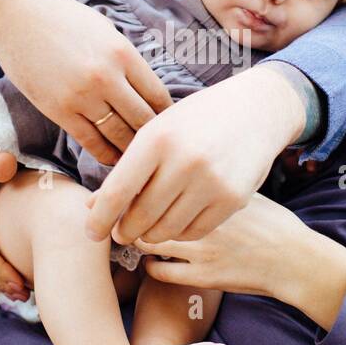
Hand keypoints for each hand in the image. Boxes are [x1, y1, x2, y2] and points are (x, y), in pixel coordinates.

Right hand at [0, 0, 173, 165]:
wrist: (14, 19)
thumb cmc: (63, 19)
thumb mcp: (105, 31)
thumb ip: (126, 59)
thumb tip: (147, 89)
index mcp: (123, 54)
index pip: (158, 96)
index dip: (169, 115)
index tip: (172, 126)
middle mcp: (106, 77)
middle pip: (143, 120)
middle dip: (154, 136)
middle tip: (161, 149)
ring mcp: (82, 97)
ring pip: (119, 135)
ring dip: (132, 149)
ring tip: (141, 158)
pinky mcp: (59, 112)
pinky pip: (91, 142)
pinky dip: (107, 154)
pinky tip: (116, 160)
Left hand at [83, 63, 305, 244]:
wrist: (254, 110)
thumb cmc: (195, 120)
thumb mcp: (157, 131)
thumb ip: (127, 168)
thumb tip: (94, 208)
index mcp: (156, 139)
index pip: (117, 192)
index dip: (100, 219)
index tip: (91, 232)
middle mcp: (184, 161)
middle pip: (140, 217)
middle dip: (124, 230)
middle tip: (120, 232)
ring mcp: (211, 182)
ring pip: (166, 229)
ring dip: (150, 234)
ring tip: (146, 227)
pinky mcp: (232, 199)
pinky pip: (194, 231)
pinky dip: (178, 232)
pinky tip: (173, 221)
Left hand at [128, 193, 309, 298]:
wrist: (294, 259)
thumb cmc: (271, 222)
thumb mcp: (243, 190)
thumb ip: (211, 184)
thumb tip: (182, 172)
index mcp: (211, 187)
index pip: (159, 181)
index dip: (137, 186)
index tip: (129, 190)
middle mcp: (203, 215)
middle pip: (145, 210)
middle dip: (130, 212)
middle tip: (124, 215)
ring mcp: (202, 248)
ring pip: (147, 241)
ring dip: (137, 239)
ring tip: (137, 237)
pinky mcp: (203, 276)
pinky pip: (159, 271)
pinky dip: (150, 265)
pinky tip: (153, 261)